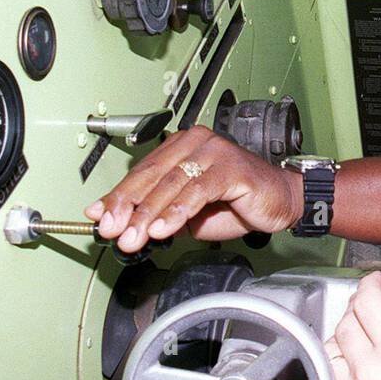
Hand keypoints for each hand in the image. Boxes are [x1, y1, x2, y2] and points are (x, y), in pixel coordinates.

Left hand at [83, 125, 303, 253]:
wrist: (281, 202)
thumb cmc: (238, 204)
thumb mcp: (190, 214)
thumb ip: (160, 214)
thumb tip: (124, 226)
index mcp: (182, 147)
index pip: (142, 171)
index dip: (118, 195)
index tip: (98, 216)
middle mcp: (196, 143)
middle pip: (153, 175)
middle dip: (128, 206)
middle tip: (112, 230)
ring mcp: (215, 152)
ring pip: (172, 183)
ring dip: (149, 213)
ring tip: (134, 236)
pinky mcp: (232, 168)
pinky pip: (198, 191)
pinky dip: (177, 212)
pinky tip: (164, 229)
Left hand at [326, 272, 380, 379]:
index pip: (368, 303)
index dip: (369, 285)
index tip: (374, 284)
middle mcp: (371, 376)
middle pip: (345, 325)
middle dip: (356, 308)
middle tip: (368, 308)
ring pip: (329, 356)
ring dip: (340, 340)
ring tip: (356, 339)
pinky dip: (336, 377)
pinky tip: (351, 374)